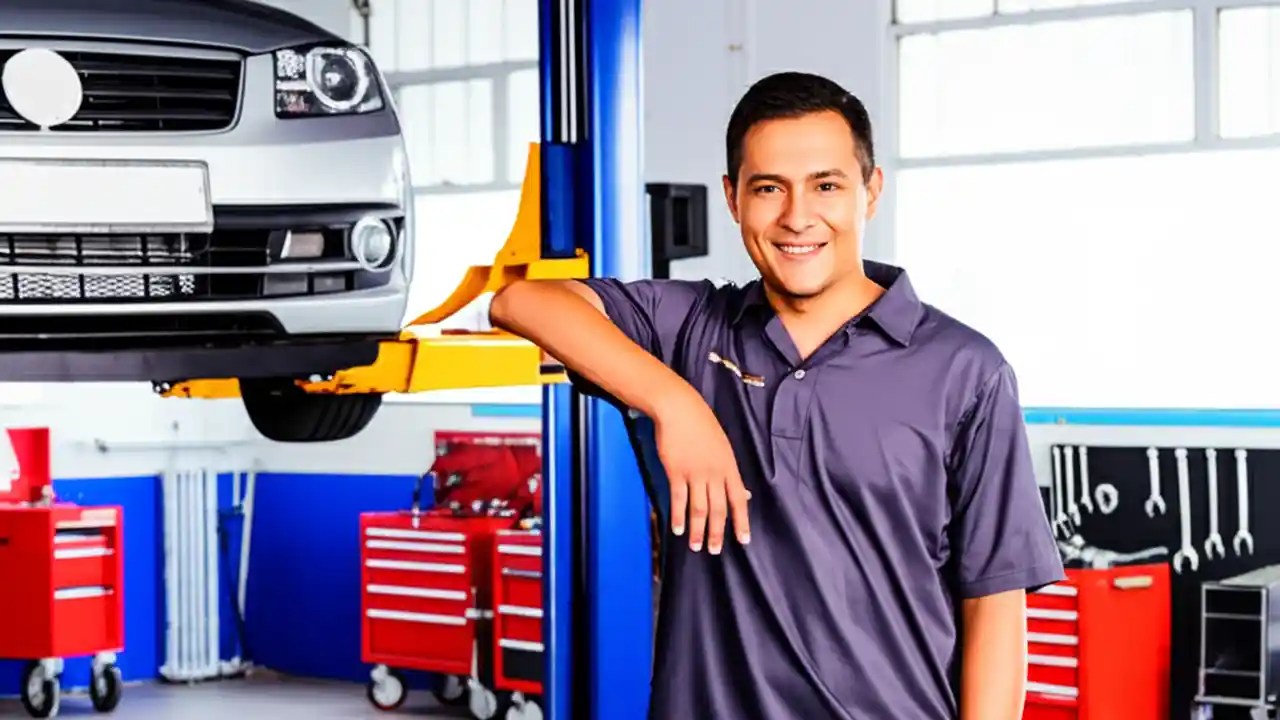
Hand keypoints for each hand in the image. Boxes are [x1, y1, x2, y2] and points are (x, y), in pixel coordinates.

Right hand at [653, 392, 751, 553]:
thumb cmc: (701, 426)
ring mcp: (695, 473)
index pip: (738, 500)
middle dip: (717, 532)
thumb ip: (730, 474)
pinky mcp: (676, 472)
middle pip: (718, 509)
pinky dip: (678, 516)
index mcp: (729, 467)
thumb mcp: (723, 448)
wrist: (679, 409)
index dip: (741, 521)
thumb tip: (744, 494)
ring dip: (698, 530)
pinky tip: (677, 528)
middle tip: (714, 551)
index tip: (743, 540)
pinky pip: (679, 499)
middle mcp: (714, 473)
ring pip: (699, 508)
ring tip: (696, 546)